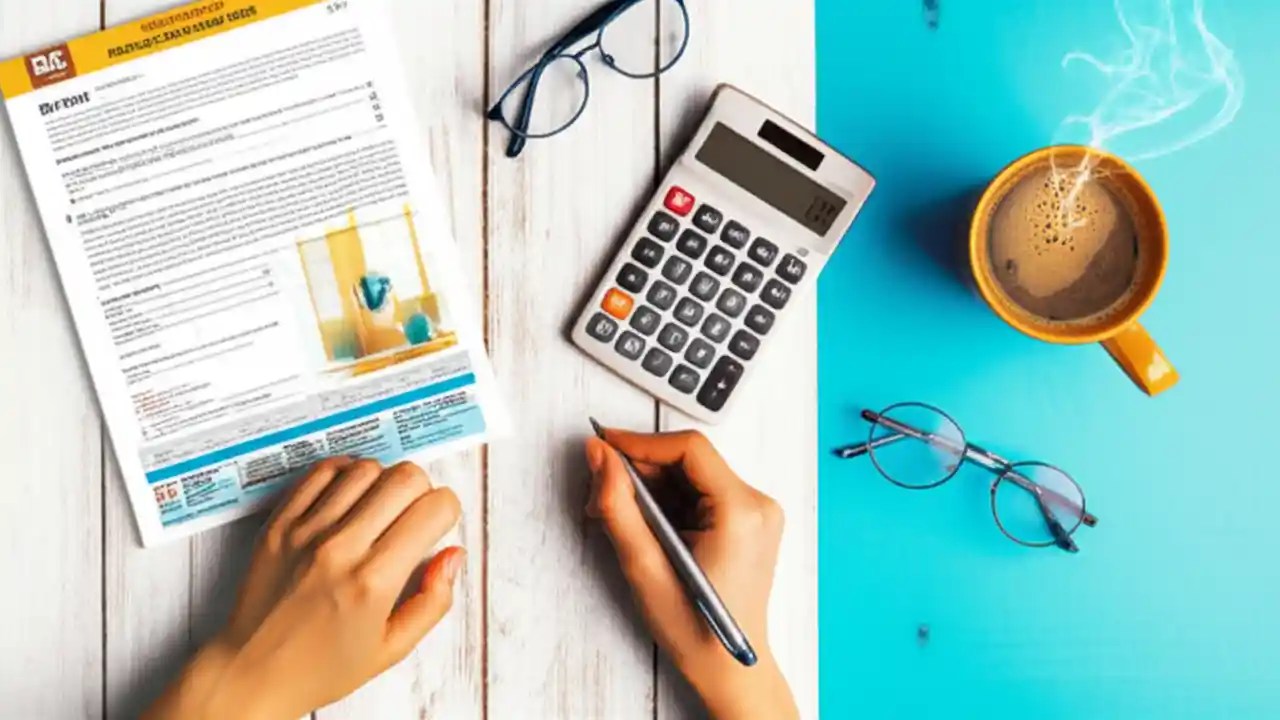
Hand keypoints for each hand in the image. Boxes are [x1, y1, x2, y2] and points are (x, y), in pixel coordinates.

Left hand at [144, 458, 464, 719]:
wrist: (252, 672)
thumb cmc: (319, 666)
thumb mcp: (392, 648)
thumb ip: (433, 600)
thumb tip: (453, 555)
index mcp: (374, 582)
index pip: (433, 509)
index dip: (447, 510)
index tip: (438, 523)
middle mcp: (340, 549)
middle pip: (405, 478)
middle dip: (422, 490)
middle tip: (413, 513)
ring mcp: (305, 532)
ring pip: (366, 468)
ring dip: (382, 481)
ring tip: (379, 507)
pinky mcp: (279, 523)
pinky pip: (321, 472)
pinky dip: (344, 474)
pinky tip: (349, 496)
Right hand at [585, 429, 797, 719]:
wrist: (729, 668)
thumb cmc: (696, 630)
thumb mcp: (644, 568)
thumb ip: (618, 506)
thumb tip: (599, 456)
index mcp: (742, 512)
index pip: (689, 449)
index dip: (640, 442)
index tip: (602, 446)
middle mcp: (758, 505)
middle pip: (688, 461)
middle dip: (640, 472)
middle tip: (600, 494)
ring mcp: (756, 513)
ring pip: (691, 476)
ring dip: (650, 488)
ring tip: (618, 517)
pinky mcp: (746, 522)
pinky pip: (700, 493)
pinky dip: (668, 502)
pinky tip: (644, 525)